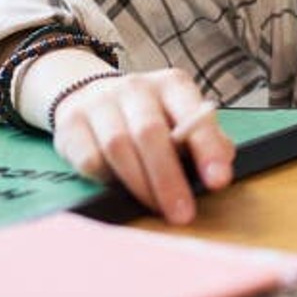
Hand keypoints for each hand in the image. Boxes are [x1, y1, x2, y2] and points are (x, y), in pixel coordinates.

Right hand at [51, 68, 234, 223]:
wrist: (89, 94)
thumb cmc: (147, 113)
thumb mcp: (179, 115)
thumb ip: (203, 137)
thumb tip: (224, 160)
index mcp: (172, 84)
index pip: (193, 113)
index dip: (208, 147)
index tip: (219, 180)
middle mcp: (136, 87)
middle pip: (151, 133)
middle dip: (168, 178)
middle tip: (182, 213)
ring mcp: (101, 103)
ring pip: (118, 147)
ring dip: (140, 185)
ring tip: (157, 209)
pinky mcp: (72, 124)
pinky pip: (90, 159)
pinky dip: (107, 179)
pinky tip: (120, 188)